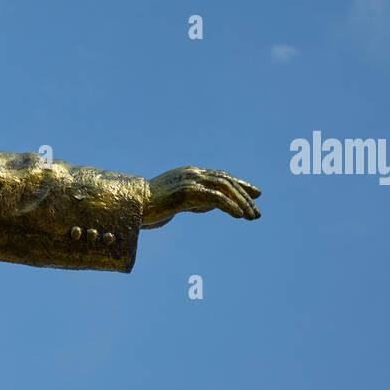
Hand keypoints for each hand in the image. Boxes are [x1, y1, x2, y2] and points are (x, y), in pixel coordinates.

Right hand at [142, 166, 260, 227]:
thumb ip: (194, 200)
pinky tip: (239, 216)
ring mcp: (190, 181)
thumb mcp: (177, 202)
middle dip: (245, 195)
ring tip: (252, 216)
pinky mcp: (188, 192)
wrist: (132, 207)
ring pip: (224, 188)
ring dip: (241, 202)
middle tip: (257, 212)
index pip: (221, 176)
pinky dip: (230, 206)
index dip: (240, 185)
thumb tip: (211, 205)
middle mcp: (193, 173)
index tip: (255, 194)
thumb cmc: (150, 207)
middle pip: (226, 181)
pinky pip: (215, 198)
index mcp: (190, 173)